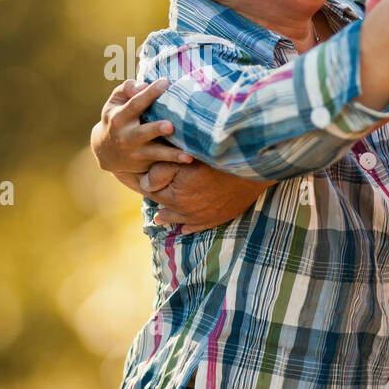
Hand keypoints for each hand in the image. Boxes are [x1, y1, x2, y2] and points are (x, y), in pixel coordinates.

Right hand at [91, 78, 193, 176]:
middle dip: (156, 129)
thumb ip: (127, 88)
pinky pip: (160, 164)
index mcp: (119, 118)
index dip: (149, 93)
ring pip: (154, 153)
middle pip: (142, 133)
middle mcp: (126, 136)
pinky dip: (174, 162)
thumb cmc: (117, 117)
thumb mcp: (115, 101)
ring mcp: (136, 152)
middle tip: (170, 126)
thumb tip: (144, 85)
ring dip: (171, 154)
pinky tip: (190, 158)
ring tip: (187, 155)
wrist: (106, 151)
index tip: (166, 82)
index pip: (135, 104)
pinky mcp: (144, 163)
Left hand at [140, 160, 270, 233]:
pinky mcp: (221, 216)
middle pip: (167, 207)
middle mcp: (188, 211)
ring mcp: (205, 216)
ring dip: (170, 217)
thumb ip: (160, 172)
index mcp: (176, 197)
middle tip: (148, 201)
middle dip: (157, 202)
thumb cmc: (214, 160)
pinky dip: (191, 227)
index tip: (140, 182)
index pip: (153, 192)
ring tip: (160, 218)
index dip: (147, 185)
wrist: (248, 168)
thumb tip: (144, 185)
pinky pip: (202, 226)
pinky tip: (185, 229)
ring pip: (182, 220)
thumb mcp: (181, 160)